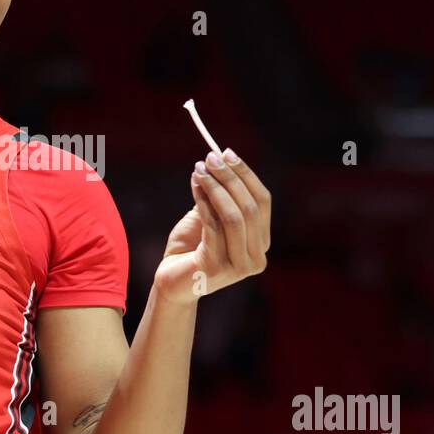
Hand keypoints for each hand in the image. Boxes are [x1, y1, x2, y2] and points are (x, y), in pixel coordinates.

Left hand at [153, 148, 271, 305]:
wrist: (171, 281)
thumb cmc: (191, 247)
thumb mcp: (210, 216)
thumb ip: (220, 196)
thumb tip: (220, 159)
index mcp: (261, 242)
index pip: (263, 202)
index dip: (246, 175)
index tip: (227, 152)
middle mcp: (257, 257)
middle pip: (250, 208)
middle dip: (230, 178)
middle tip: (210, 157)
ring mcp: (240, 266)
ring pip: (234, 217)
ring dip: (216, 188)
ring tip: (199, 170)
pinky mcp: (217, 269)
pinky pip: (213, 227)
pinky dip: (203, 202)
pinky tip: (194, 186)